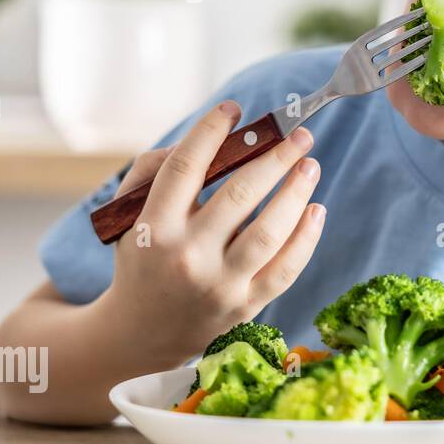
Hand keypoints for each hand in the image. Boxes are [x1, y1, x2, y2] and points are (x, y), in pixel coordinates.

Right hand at [100, 100, 325, 361]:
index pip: (185, 168)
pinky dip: (306, 238)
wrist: (139, 334)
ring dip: (296, 192)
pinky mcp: (245, 307)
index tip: (234, 109)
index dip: (210, 132)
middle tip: (300, 134)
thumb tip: (205, 139)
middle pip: (240, 195)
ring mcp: (219, 286)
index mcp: (154, 229)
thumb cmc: (142, 261)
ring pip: (269, 232)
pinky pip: (285, 269)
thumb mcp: (126, 218)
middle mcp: (187, 258)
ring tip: (310, 165)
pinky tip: (317, 210)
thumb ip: (152, 172)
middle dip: (275, 157)